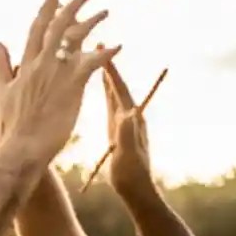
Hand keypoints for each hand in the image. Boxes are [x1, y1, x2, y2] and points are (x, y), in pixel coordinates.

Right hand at [0, 0, 118, 163]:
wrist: (22, 145)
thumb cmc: (11, 126)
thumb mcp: (1, 92)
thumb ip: (1, 66)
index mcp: (27, 64)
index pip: (38, 29)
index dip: (47, 10)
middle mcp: (42, 62)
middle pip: (58, 26)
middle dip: (72, 6)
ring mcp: (57, 72)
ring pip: (76, 39)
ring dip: (92, 22)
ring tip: (105, 12)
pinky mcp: (72, 85)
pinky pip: (93, 63)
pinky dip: (105, 54)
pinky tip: (117, 45)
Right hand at [102, 58, 152, 195]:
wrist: (136, 190)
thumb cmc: (132, 175)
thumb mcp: (129, 154)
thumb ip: (128, 134)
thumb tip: (128, 113)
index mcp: (132, 120)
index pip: (121, 90)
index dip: (113, 72)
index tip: (104, 53)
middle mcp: (129, 118)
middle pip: (118, 87)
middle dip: (109, 67)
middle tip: (101, 46)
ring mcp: (123, 124)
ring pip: (114, 94)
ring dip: (107, 77)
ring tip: (99, 60)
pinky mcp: (117, 132)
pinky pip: (110, 106)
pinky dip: (105, 93)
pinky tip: (101, 89)